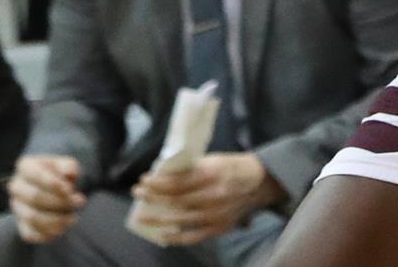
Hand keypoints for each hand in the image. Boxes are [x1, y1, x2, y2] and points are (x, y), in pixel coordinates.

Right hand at [9, 155, 85, 243]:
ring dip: (56, 220)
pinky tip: (62, 228)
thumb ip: (68, 167)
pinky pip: (30, 234)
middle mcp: (17, 186)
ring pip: (33, 217)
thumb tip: (69, 173)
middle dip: (60, 202)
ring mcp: (17, 207)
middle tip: (79, 202)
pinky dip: (47, 234)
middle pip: (35, 197)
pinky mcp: (21, 225)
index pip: (36, 175)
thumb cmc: (60, 175)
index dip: (54, 184)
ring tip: (73, 218)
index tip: (70, 190)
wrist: (53, 190)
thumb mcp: (66, 166)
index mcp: (26, 166)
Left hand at [132, 153, 286, 246]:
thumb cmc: (232, 167)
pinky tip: (162, 235)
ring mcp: (216, 215)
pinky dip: (176, 238)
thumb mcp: (213, 159)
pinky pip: (194, 237)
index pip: (177, 183)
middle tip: (138, 193)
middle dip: (153, 197)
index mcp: (212, 175)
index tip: (144, 180)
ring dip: (158, 218)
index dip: (158, 183)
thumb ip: (190, 168)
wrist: (259, 183)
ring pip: (181, 219)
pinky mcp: (219, 228)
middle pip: (176, 201)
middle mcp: (214, 197)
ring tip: (142, 215)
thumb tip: (163, 175)